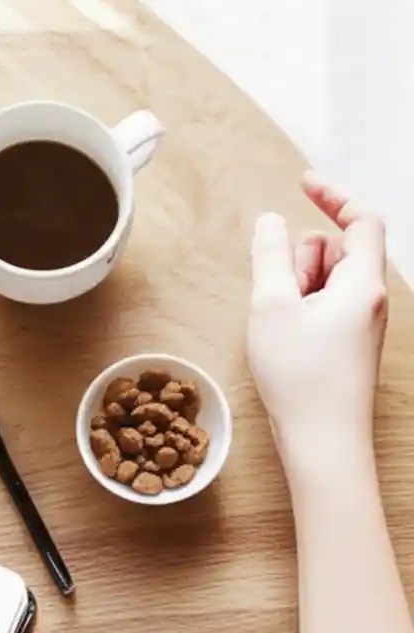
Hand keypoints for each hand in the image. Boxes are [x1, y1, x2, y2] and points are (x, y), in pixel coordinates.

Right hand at [248, 171, 388, 443]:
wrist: (323, 440)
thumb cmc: (301, 377)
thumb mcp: (271, 306)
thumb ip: (270, 256)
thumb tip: (271, 221)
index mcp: (363, 284)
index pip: (362, 220)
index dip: (334, 195)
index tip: (303, 183)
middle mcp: (370, 300)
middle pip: (336, 250)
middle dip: (300, 259)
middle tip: (277, 294)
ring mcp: (361, 323)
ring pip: (326, 280)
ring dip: (295, 286)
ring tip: (278, 322)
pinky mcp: (348, 343)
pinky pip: (322, 306)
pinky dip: (298, 308)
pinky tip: (283, 337)